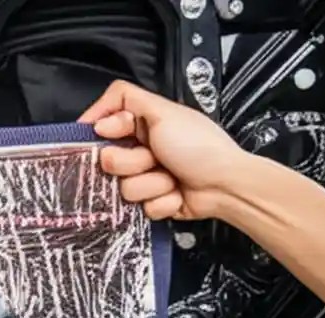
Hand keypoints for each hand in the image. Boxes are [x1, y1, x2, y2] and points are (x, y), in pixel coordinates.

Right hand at [80, 80, 249, 220]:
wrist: (226, 185)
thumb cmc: (203, 147)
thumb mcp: (165, 113)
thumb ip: (127, 104)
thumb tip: (97, 120)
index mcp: (144, 123)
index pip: (103, 120)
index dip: (101, 130)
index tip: (104, 135)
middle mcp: (142, 149)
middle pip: (109, 158)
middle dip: (132, 162)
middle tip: (154, 157)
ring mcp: (146, 176)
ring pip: (124, 186)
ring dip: (150, 183)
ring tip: (171, 177)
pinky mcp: (152, 200)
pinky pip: (139, 206)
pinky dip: (160, 200)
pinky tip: (176, 192)